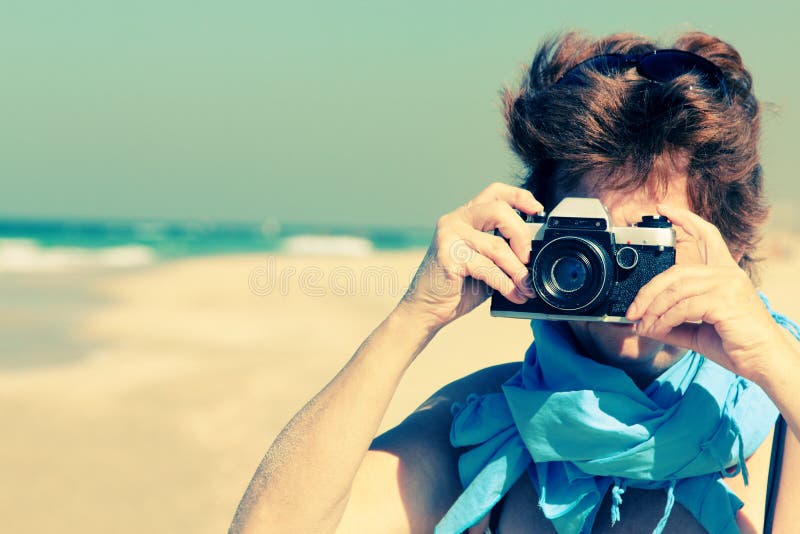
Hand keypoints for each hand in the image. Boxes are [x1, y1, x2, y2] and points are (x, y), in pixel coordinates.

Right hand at [397, 183, 540, 331]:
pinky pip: (487, 268)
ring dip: (517, 270)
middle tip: (528, 259)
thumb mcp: (484, 261)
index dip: (519, 196)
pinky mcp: (448, 256)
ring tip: (526, 286)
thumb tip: (534, 252)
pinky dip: (506, 284)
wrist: (425, 309)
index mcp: (465, 217)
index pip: (495, 192)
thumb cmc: (456, 287)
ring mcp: (449, 236)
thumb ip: (502, 250)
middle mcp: (455, 220)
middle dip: (522, 236)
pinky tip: (514, 294)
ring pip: (497, 245)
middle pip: (500, 210)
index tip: (537, 210)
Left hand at [626, 204, 785, 381]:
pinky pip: (683, 307)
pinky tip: (657, 330)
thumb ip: (672, 322)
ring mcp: (727, 285)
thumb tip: (643, 324)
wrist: (764, 362)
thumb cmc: (735, 344)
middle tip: (632, 311)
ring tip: (643, 326)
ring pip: (675, 291)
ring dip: (653, 311)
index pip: (707, 235)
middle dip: (647, 292)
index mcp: (724, 273)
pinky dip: (664, 320)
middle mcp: (727, 273)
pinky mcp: (725, 301)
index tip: (664, 209)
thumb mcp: (697, 330)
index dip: (685, 219)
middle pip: (675, 272)